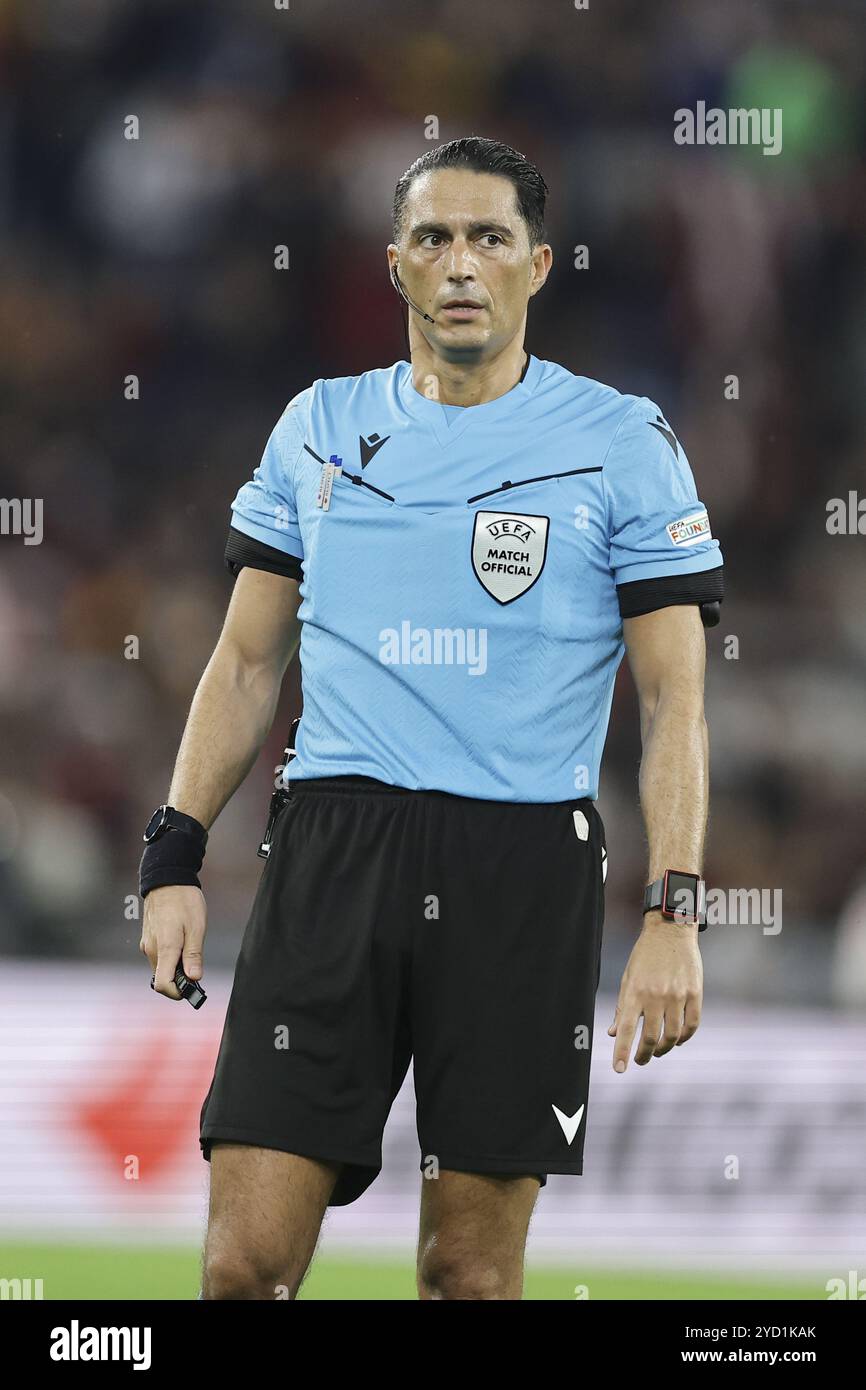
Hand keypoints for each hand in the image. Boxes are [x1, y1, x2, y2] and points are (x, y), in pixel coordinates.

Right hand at [140, 884, 206, 1000]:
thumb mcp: (196, 927)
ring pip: (161, 967)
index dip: (178, 992)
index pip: (163, 984)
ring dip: (175, 966)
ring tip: (190, 947)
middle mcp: (151, 950)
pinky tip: (182, 940)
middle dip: (179, 979)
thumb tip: (194, 979)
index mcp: (165, 949)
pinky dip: (170, 956)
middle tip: (196, 965)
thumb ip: (194, 955)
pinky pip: (159, 956)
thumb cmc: (184, 901)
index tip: (192, 988)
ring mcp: (147, 944)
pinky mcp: (147, 938)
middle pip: (163, 977)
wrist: (166, 878)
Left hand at [607, 912, 701, 1070]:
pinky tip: (678, 1040)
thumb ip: (622, 1008)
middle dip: (644, 1055)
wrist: (671, 932)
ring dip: (664, 1048)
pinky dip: (685, 1038)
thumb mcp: (628, 978)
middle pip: (651, 1038)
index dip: (622, 1052)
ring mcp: (677, 996)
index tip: (619, 1070)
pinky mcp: (695, 994)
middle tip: (640, 1060)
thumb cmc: (645, 956)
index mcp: (635, 992)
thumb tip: (613, 1034)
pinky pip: (692, 1025)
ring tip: (657, 1050)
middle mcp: (656, 996)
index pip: (627, 1029)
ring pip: (673, 1036)